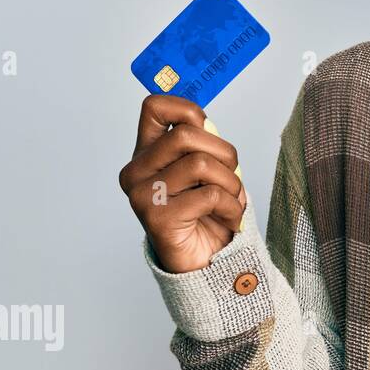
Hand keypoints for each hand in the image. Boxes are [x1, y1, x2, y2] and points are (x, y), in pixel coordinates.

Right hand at [118, 94, 246, 273]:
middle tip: (233, 178)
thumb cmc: (208, 212)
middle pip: (185, 134)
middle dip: (225, 154)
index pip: (153, 107)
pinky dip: (231, 207)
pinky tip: (228, 219)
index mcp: (146, 153)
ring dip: (231, 183)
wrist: (206, 261)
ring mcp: (142, 195)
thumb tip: (207, 123)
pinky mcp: (156, 218)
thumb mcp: (208, 170)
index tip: (207, 129)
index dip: (187, 109)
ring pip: (200, 164)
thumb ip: (203, 144)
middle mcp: (136, 171)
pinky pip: (208, 195)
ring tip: (232, 201)